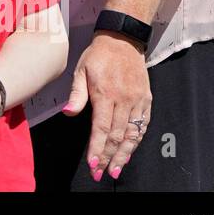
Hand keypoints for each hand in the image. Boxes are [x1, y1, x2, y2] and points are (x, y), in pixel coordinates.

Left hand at [64, 31, 151, 181]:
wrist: (123, 40)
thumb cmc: (99, 56)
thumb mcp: (80, 70)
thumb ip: (76, 94)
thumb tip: (67, 113)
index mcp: (105, 93)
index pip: (101, 128)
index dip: (97, 148)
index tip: (93, 164)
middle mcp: (123, 99)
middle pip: (117, 135)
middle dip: (109, 157)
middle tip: (101, 174)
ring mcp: (137, 100)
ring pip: (132, 134)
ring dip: (124, 155)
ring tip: (116, 170)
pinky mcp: (146, 100)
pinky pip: (143, 125)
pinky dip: (137, 141)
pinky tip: (130, 152)